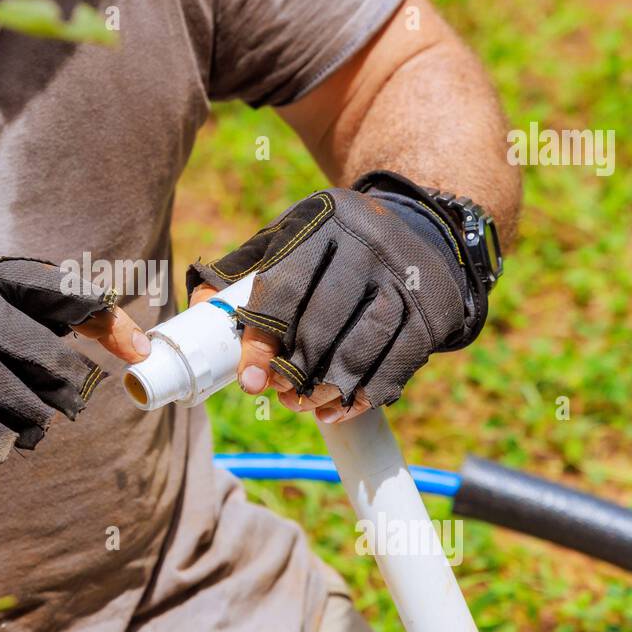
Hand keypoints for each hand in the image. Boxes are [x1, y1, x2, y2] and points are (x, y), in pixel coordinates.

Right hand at [0, 250, 148, 491]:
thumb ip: (5, 315)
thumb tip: (87, 345)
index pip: (57, 291)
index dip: (104, 319)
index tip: (138, 348)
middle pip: (50, 362)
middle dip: (62, 391)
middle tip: (61, 404)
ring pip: (27, 408)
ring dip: (25, 427)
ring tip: (8, 427)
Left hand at [188, 175, 483, 421]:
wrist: (422, 230)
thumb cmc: (333, 245)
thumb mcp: (287, 238)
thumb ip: (240, 271)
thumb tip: (198, 309)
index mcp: (323, 221)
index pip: (286, 287)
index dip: (264, 339)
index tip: (251, 380)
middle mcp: (368, 244)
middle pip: (325, 321)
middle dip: (296, 369)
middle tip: (280, 395)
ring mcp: (406, 277)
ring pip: (364, 344)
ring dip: (330, 387)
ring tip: (306, 405)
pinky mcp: (433, 310)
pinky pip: (399, 362)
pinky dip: (367, 394)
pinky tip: (341, 410)